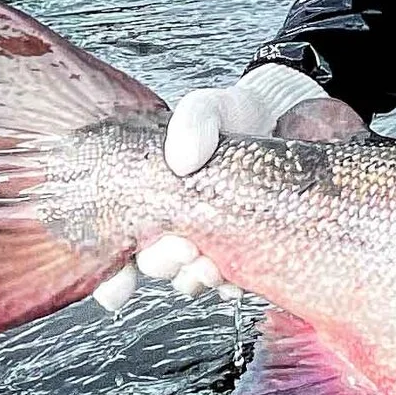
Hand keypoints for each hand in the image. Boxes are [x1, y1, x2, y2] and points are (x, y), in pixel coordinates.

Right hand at [92, 67, 364, 309]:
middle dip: (164, 262)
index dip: (112, 274)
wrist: (283, 121)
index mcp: (149, 195)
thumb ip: (194, 122)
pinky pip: (229, 283)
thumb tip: (184, 159)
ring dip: (195, 277)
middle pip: (152, 263)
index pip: (116, 244)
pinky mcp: (242, 252)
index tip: (123, 281)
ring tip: (211, 264)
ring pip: (187, 278)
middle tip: (185, 247)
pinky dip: (230, 285)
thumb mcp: (209, 109)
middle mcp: (172, 224)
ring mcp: (207, 242)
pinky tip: (237, 277)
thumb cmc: (234, 117)